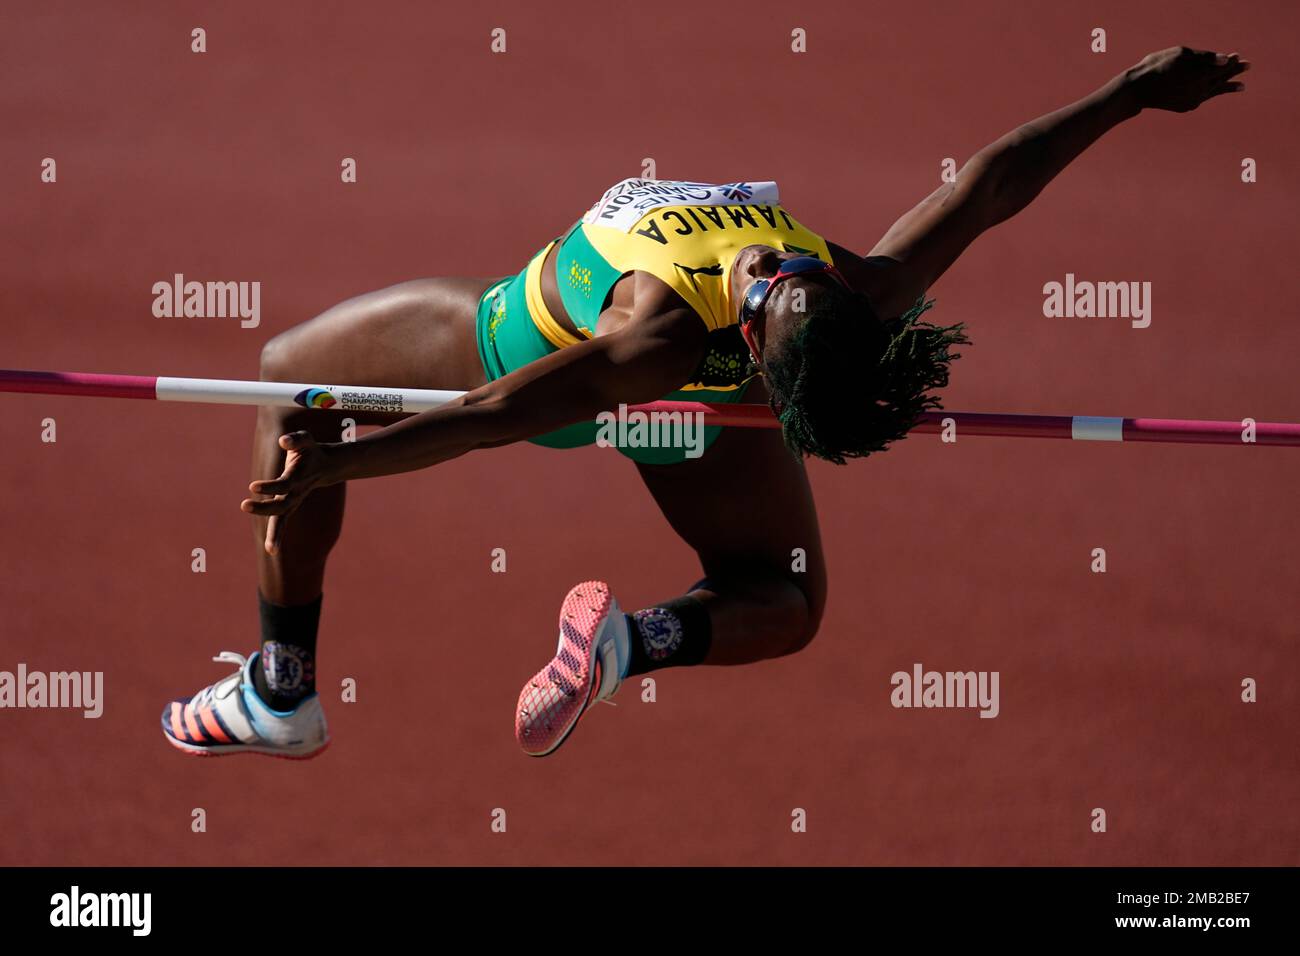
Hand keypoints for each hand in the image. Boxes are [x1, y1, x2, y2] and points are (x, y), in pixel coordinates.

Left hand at [241, 431, 337, 554]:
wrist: (327, 466)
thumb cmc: (311, 451)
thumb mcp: (306, 440)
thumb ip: (296, 439)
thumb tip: (283, 441)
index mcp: (298, 477)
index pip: (283, 485)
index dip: (269, 487)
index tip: (252, 487)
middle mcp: (296, 492)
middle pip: (282, 506)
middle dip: (264, 508)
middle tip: (244, 505)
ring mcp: (294, 501)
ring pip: (283, 519)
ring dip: (276, 533)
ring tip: (270, 549)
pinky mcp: (290, 505)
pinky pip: (283, 523)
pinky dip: (277, 536)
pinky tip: (271, 551)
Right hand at [1126, 46, 1248, 112]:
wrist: (1138, 89)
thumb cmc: (1158, 65)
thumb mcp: (1181, 53)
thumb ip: (1204, 57)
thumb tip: (1224, 59)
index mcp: (1202, 74)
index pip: (1223, 67)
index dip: (1231, 61)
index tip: (1238, 57)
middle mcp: (1201, 89)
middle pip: (1222, 79)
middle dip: (1234, 72)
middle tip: (1248, 67)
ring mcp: (1193, 100)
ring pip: (1215, 91)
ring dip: (1228, 87)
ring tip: (1241, 86)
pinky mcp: (1185, 107)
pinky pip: (1202, 98)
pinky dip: (1209, 93)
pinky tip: (1210, 92)